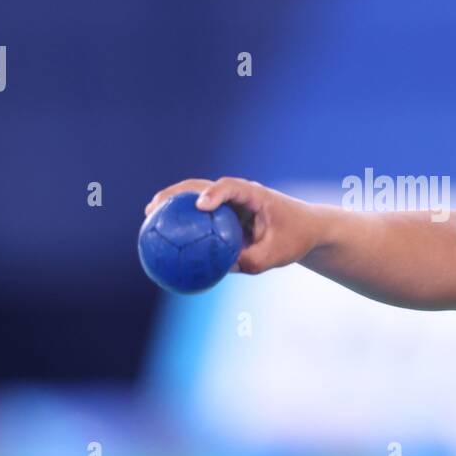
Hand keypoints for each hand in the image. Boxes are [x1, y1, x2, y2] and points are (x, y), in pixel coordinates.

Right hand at [144, 177, 320, 274]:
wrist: (306, 229)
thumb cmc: (295, 237)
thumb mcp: (278, 254)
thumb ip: (252, 260)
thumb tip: (222, 269)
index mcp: (254, 195)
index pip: (231, 187)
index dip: (213, 193)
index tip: (200, 205)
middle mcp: (238, 194)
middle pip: (202, 186)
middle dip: (177, 193)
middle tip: (155, 205)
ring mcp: (230, 203)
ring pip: (196, 196)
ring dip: (173, 202)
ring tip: (148, 214)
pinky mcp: (225, 215)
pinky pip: (201, 216)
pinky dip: (183, 221)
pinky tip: (164, 239)